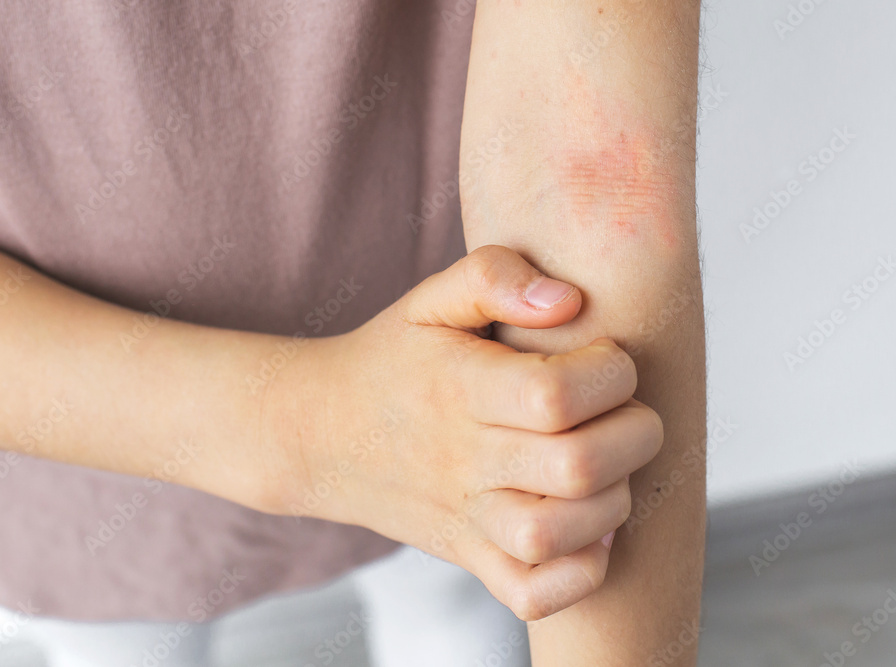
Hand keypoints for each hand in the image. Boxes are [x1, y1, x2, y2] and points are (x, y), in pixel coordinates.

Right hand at [266, 245, 662, 619]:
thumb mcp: (429, 300)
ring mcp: (463, 516)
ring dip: (613, 501)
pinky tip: (587, 529)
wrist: (319, 432)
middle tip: (624, 411)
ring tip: (607, 467)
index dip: (611, 373)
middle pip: (577, 467)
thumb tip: (568, 300)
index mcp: (459, 388)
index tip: (606, 358)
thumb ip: (494, 276)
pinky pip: (531, 594)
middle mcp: (461, 459)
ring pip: (556, 536)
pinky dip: (578, 573)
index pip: (557, 394)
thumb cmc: (390, 360)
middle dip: (635, 433)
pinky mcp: (466, 555)